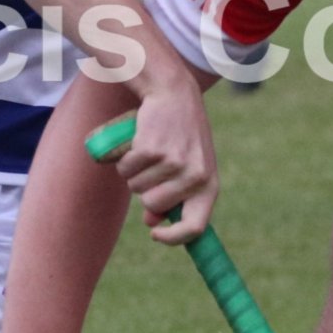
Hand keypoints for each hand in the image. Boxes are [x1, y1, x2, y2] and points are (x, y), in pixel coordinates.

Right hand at [118, 76, 216, 241]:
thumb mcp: (187, 167)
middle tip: (153, 165)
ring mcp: (174, 163)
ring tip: (149, 149)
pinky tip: (139, 140)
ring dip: (134, 172)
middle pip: (153, 205)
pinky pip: (126, 168)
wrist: (174, 93)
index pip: (195, 228)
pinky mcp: (153, 149)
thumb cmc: (180, 135)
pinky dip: (124, 158)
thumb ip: (173, 196)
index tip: (155, 234)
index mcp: (209, 185)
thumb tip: (153, 223)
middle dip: (144, 190)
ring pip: (136, 187)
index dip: (173, 238)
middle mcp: (195, 176)